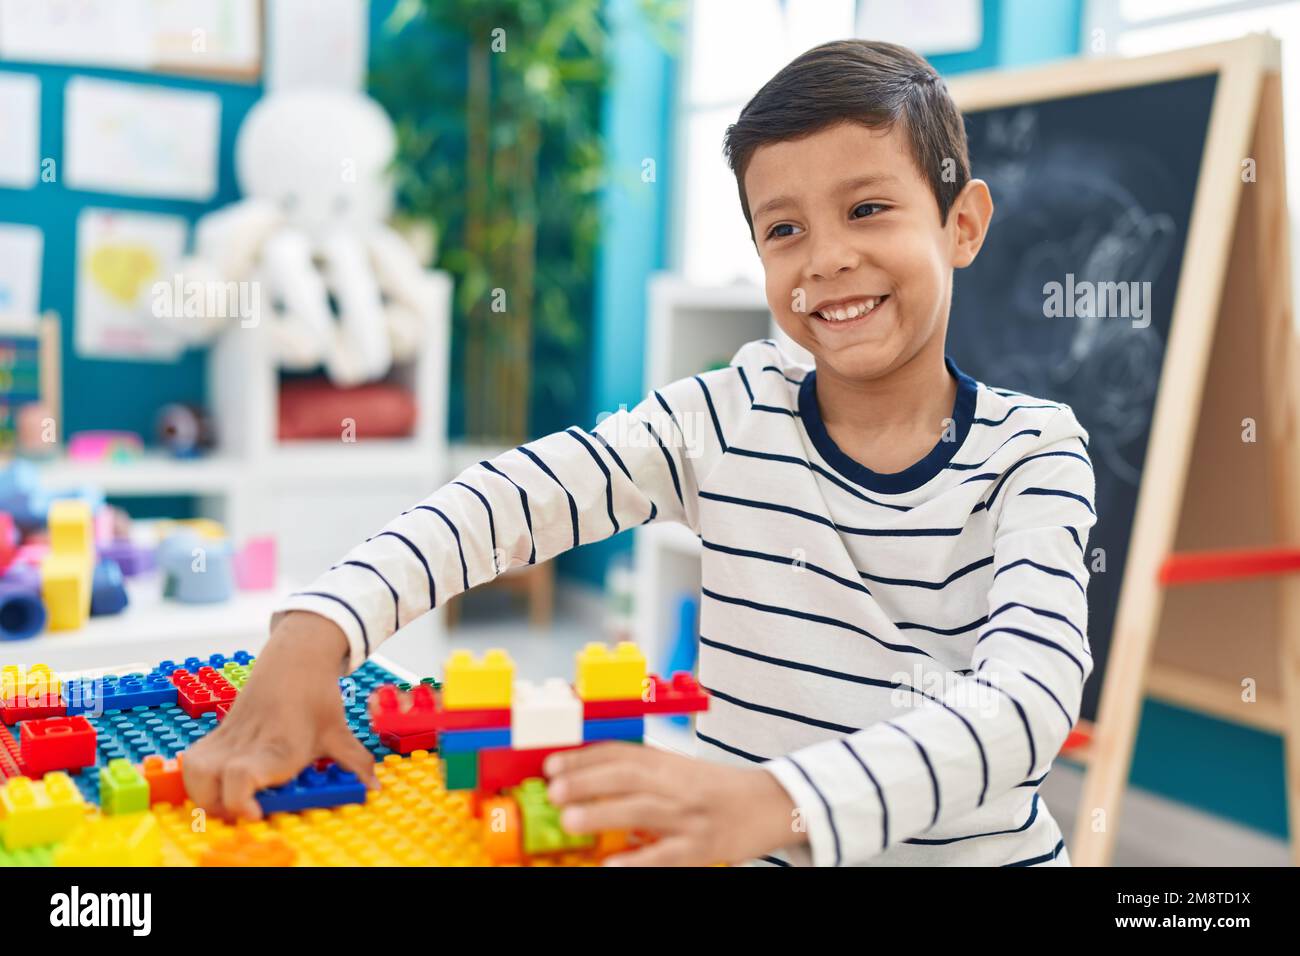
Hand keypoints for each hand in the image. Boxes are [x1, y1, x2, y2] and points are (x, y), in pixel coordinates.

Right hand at [181, 611, 378, 820]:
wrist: (294, 657)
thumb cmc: (316, 695)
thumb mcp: (339, 732)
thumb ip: (354, 763)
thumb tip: (373, 788)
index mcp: (280, 747)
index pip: (242, 778)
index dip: (240, 802)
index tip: (255, 814)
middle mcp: (248, 744)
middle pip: (210, 783)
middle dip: (220, 809)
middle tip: (245, 813)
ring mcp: (228, 737)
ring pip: (194, 772)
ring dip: (203, 796)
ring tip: (228, 803)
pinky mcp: (216, 733)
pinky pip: (192, 761)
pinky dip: (196, 780)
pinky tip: (217, 785)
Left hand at [542, 742, 805, 865]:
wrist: (774, 805)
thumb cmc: (718, 790)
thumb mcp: (681, 772)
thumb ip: (644, 774)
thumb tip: (589, 781)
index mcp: (670, 763)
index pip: (622, 753)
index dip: (585, 757)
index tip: (552, 764)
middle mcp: (678, 785)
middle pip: (628, 777)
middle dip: (587, 780)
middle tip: (553, 789)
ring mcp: (690, 817)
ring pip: (642, 811)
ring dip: (602, 813)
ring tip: (569, 818)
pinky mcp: (702, 849)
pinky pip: (665, 856)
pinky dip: (637, 862)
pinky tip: (610, 866)